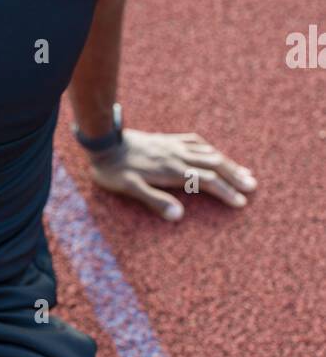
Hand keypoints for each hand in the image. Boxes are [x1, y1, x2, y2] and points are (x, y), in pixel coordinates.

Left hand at [86, 128, 256, 221]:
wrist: (103, 143)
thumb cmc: (113, 171)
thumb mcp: (129, 189)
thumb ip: (155, 201)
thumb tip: (178, 217)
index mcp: (171, 170)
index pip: (206, 181)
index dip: (225, 191)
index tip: (241, 202)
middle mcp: (177, 156)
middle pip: (214, 164)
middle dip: (235, 176)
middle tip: (253, 186)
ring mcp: (174, 146)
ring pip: (209, 152)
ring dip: (228, 162)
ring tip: (245, 172)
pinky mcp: (167, 140)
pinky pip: (196, 141)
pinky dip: (210, 148)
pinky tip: (216, 153)